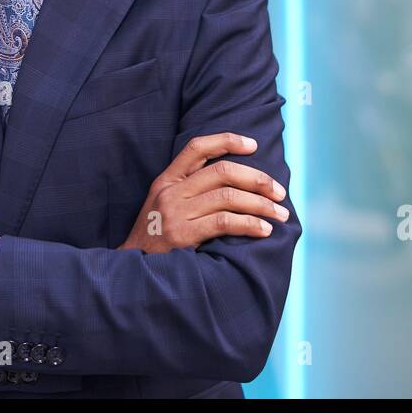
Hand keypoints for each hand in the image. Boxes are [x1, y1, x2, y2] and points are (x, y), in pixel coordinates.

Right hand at [117, 132, 288, 253]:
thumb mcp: (164, 205)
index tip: (253, 145)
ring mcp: (174, 213)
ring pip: (227, 197)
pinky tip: (264, 230)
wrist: (131, 271)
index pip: (197, 147)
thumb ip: (190, 191)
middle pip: (222, 171)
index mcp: (166, 179)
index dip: (227, 141)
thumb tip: (238, 183)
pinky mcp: (181, 235)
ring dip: (261, 204)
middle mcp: (170, 191)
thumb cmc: (157, 239)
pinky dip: (250, 224)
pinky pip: (224, 222)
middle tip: (280, 192)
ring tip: (280, 214)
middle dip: (258, 179)